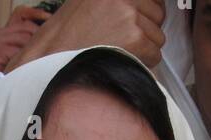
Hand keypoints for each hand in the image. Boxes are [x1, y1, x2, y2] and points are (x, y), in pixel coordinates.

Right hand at [0, 7, 49, 91]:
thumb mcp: (10, 59)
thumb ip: (22, 49)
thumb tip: (44, 45)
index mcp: (4, 32)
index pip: (22, 14)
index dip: (37, 14)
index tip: (51, 19)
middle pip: (27, 26)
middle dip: (41, 37)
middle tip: (52, 48)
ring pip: (25, 38)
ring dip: (35, 51)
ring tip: (43, 61)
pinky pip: (17, 51)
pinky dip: (26, 60)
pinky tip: (31, 68)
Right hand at [4, 0, 166, 73]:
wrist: (53, 57)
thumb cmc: (67, 34)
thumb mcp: (88, 1)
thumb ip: (115, 2)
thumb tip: (144, 5)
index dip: (146, 12)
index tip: (139, 23)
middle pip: (158, 15)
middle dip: (146, 30)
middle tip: (124, 41)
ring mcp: (130, 15)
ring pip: (158, 36)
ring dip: (145, 48)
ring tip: (119, 51)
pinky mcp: (134, 38)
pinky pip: (154, 54)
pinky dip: (143, 62)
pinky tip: (122, 61)